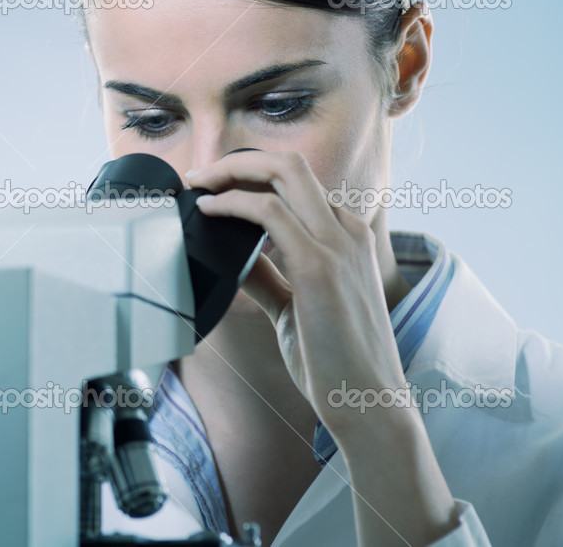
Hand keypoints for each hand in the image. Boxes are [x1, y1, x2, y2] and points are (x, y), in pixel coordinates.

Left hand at [187, 150, 459, 545]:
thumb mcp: (295, 307)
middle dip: (239, 159)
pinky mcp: (318, 265)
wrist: (366, 403)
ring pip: (283, 172)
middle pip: (291, 164)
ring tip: (196, 184)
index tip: (213, 188)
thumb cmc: (334, 361)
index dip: (252, 178)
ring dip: (230, 172)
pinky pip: (268, 211)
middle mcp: (347, 231)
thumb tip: (233, 255)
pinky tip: (208, 211)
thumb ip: (268, 276)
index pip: (297, 185)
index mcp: (347, 237)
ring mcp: (337, 244)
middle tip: (199, 175)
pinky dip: (232, 203)